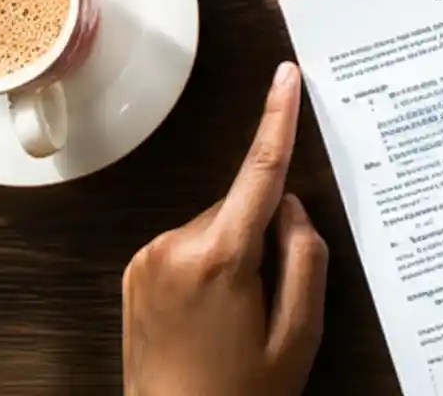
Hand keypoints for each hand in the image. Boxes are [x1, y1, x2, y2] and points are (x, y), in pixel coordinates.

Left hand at [122, 63, 327, 395]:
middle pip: (241, 205)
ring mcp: (149, 257)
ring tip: (239, 314)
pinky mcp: (136, 270)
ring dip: (237, 249)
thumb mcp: (300, 333)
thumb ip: (307, 259)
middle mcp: (174, 246)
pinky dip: (212, 260)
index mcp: (221, 258)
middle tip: (273, 296)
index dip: (278, 119)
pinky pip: (191, 242)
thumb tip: (291, 208)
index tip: (286, 77)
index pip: (260, 172)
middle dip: (265, 231)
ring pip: (217, 223)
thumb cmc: (243, 393)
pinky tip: (216, 309)